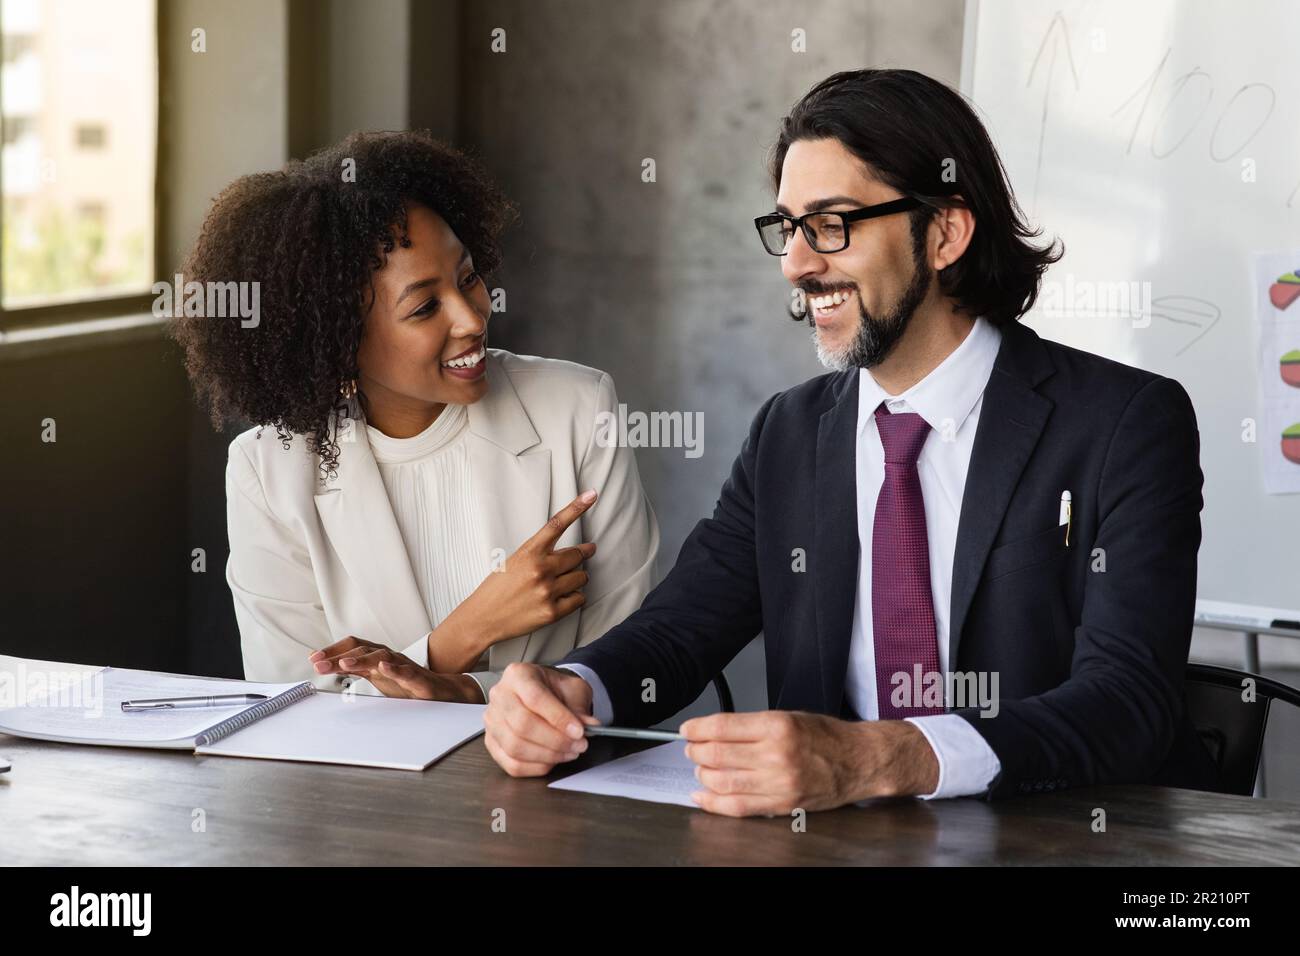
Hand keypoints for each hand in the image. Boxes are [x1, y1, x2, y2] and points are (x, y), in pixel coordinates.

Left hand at [308, 636, 484, 702]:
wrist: (441, 691)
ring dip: (361, 659)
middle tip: (319, 662)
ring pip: (381, 656)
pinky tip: (383, 667)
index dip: (332, 650)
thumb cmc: (406, 683)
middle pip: (361, 648)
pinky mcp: (417, 679)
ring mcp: (403, 666)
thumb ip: (352, 669)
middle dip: (338, 655)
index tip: (314, 659)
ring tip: (344, 663)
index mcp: (376, 656)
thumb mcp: (374, 675)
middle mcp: (388, 657)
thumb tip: (324, 663)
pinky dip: (393, 668)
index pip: (352, 646)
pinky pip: (405, 671)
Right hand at [429, 491, 599, 671]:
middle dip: (582, 554)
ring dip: (577, 578)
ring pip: (582, 577)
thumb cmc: (497, 588)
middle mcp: (540, 569)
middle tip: (585, 552)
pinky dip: (574, 597)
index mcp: (529, 552)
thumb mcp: (515, 561)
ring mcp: (547, 591)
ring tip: (562, 582)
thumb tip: (576, 552)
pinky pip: (580, 599)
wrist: (482, 618)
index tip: (592, 494)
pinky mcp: (553, 612)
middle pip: (578, 555)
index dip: (577, 507)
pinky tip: (561, 598)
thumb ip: (541, 553)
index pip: (557, 524)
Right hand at [483, 662, 599, 775]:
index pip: (535, 698)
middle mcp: (500, 695)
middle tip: (578, 745)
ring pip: (515, 746)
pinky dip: (536, 767)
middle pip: (522, 724)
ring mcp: (492, 721)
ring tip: (569, 752)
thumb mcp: (573, 690)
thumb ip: (579, 707)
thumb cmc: (555, 690)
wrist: (545, 694)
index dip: (558, 718)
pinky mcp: (492, 743)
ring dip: (547, 755)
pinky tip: (553, 760)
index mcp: (518, 674)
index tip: (579, 731)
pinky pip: (511, 763)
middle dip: (555, 740)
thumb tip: (590, 726)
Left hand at [681, 711, 939, 816]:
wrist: (860, 760)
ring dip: (703, 774)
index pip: (722, 727)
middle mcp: (776, 755)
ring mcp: (779, 782)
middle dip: (696, 751)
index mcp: (777, 726)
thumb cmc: (828, 736)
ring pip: (723, 781)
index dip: (697, 729)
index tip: (687, 729)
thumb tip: (714, 731)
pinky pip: (738, 807)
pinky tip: (702, 795)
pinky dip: (714, 802)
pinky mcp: (782, 804)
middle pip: (717, 754)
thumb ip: (752, 725)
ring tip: (700, 767)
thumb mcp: (789, 716)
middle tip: (691, 748)